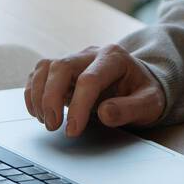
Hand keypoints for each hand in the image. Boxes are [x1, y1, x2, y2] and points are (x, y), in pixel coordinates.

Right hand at [24, 44, 166, 136]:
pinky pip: (40, 73)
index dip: (78, 106)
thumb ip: (130, 108)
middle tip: (53, 126)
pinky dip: (33, 92)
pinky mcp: (63, 69)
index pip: (89, 79)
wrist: (140, 82)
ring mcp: (75, 59)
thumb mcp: (150, 103)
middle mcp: (91, 53)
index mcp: (114, 57)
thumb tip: (105, 113)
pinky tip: (39, 112)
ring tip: (46, 122)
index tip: (73, 130)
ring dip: (39, 95)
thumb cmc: (144, 92)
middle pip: (61, 66)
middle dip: (51, 98)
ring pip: (46, 67)